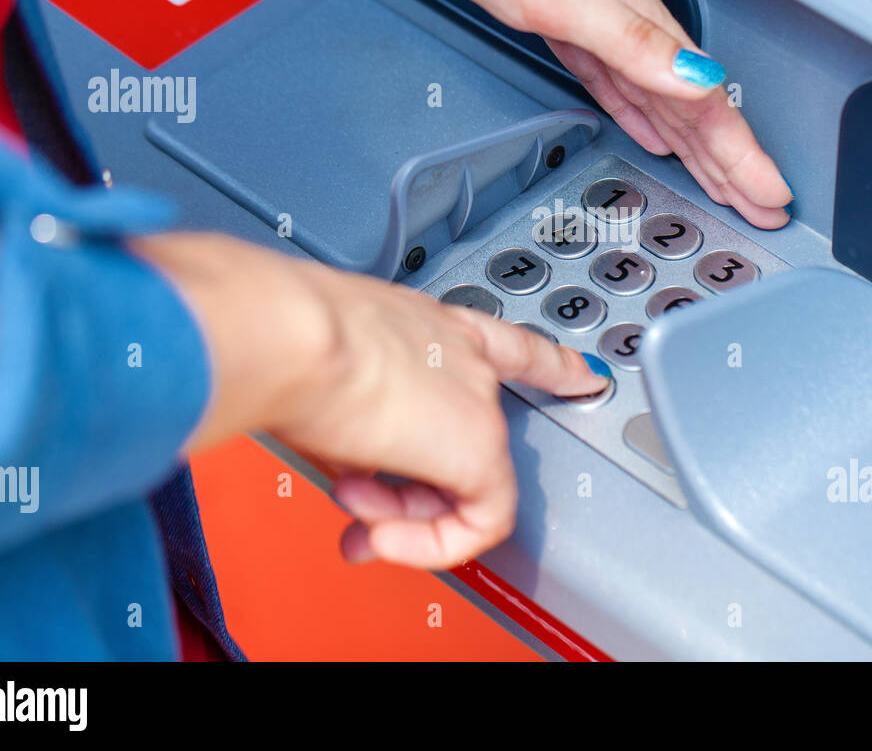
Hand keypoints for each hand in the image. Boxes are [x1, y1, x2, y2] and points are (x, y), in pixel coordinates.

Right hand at [142, 233, 607, 568]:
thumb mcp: (327, 380)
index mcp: (431, 327)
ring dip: (400, 511)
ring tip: (353, 498)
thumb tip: (348, 466)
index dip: (553, 365)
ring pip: (466, 482)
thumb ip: (352, 423)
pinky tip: (385, 533)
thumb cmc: (288, 340)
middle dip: (405, 493)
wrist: (289, 334)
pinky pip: (479, 521)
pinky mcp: (479, 446)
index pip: (509, 346)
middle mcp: (465, 356)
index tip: (584, 374)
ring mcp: (478, 399)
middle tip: (358, 506)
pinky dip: (431, 544)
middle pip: (465, 441)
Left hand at [343, 0, 792, 227]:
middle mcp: (621, 9)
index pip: (705, 97)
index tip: (770, 196)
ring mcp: (590, 12)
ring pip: (659, 94)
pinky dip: (640, 111)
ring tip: (722, 181)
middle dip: (731, 158)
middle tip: (763, 204)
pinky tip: (651, 128)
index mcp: (632, 6)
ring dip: (694, 142)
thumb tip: (701, 83)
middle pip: (691, 102)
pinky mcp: (556, 14)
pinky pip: (615, 79)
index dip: (740, 153)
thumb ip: (631, 43)